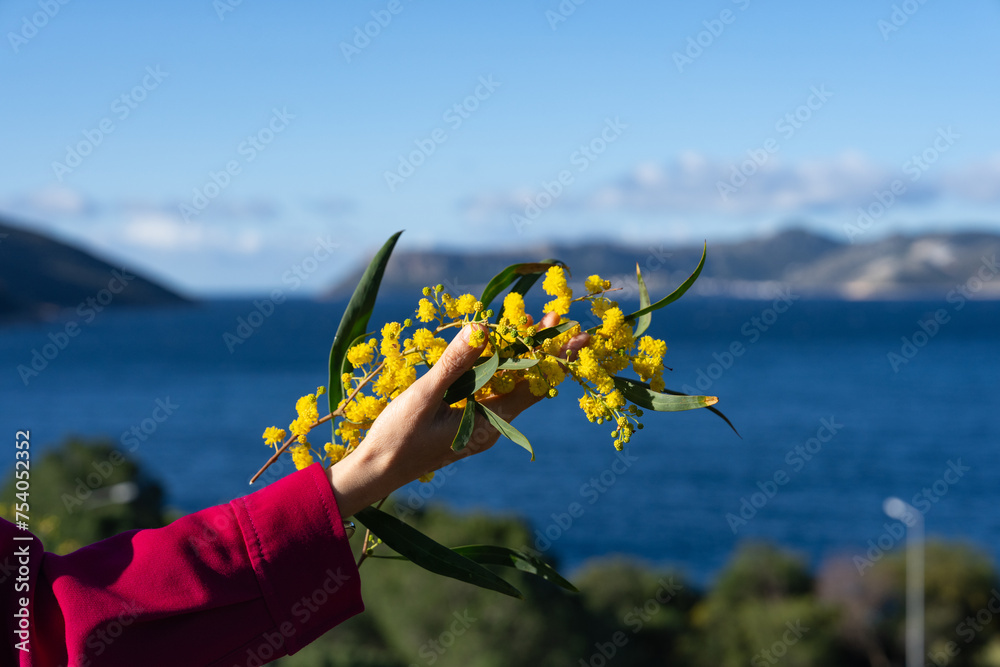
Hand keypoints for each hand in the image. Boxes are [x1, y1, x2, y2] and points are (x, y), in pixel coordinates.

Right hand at [327, 312, 589, 516]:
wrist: (373, 473)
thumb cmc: (397, 439)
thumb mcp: (424, 397)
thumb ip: (454, 364)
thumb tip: (484, 329)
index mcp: (489, 423)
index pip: (534, 385)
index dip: (557, 358)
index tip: (579, 335)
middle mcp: (490, 426)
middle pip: (525, 383)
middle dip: (541, 349)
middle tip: (555, 315)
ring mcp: (476, 423)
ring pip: (506, 384)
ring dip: (516, 354)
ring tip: (528, 323)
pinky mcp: (461, 420)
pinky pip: (486, 390)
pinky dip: (493, 365)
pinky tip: (491, 347)